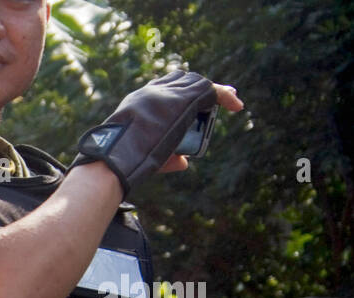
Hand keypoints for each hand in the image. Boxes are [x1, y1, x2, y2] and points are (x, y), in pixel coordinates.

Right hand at [72, 70, 239, 194]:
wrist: (117, 157)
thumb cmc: (123, 161)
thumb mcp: (142, 155)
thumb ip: (166, 157)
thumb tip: (184, 162)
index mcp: (136, 102)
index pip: (162, 86)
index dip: (180, 90)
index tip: (191, 102)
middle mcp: (151, 92)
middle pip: (183, 79)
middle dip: (201, 88)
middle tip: (218, 99)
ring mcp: (167, 94)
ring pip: (197, 83)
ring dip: (213, 92)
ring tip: (231, 101)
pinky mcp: (183, 100)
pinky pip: (211, 91)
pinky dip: (224, 96)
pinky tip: (236, 105)